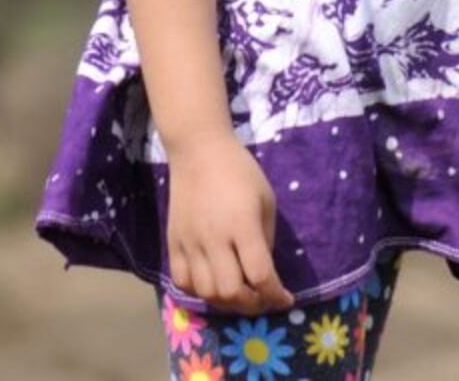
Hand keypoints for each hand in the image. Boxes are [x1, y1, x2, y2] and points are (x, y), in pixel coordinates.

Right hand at [165, 132, 294, 314]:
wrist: (199, 153)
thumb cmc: (241, 172)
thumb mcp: (266, 200)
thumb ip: (265, 239)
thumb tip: (263, 273)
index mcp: (242, 225)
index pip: (259, 275)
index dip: (275, 295)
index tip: (286, 300)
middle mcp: (213, 239)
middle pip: (230, 291)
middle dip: (251, 304)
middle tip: (264, 301)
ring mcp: (189, 243)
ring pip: (205, 292)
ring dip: (226, 302)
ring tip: (241, 297)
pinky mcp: (172, 243)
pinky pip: (182, 281)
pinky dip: (199, 292)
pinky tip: (213, 286)